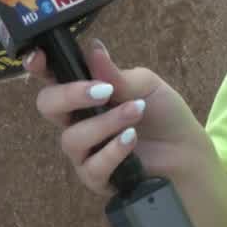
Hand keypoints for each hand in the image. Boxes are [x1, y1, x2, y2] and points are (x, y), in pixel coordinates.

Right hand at [26, 39, 208, 196]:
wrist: (188, 156)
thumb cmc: (165, 117)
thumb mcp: (146, 87)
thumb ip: (116, 75)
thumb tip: (93, 49)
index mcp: (85, 92)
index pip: (52, 76)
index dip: (38, 65)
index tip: (38, 58)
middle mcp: (77, 119)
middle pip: (47, 105)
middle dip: (70, 95)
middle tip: (102, 91)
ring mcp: (84, 151)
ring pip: (72, 137)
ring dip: (106, 123)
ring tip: (136, 114)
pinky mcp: (95, 177)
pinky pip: (91, 165)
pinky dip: (113, 149)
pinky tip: (131, 139)